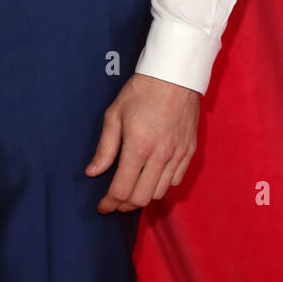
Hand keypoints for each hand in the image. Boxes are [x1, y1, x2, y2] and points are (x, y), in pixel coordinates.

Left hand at [85, 72, 199, 211]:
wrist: (174, 75)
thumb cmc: (140, 91)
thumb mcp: (114, 114)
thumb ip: (105, 148)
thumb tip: (92, 172)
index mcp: (139, 147)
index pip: (122, 189)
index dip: (110, 203)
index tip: (102, 206)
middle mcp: (160, 156)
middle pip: (142, 198)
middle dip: (124, 205)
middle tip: (114, 201)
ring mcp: (178, 155)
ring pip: (160, 193)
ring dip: (143, 196)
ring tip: (132, 189)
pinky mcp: (189, 151)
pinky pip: (175, 181)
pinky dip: (161, 185)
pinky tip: (152, 177)